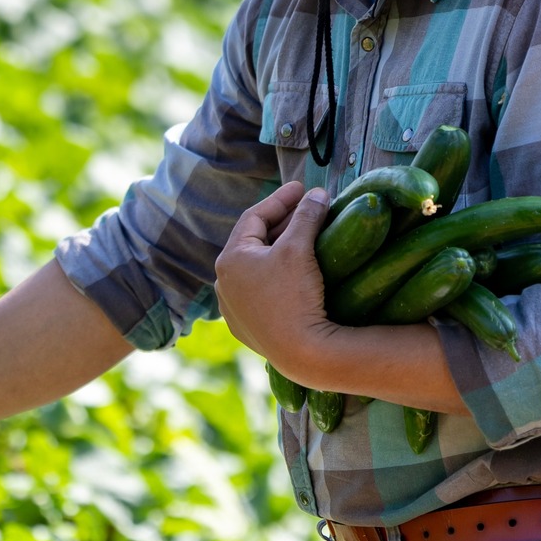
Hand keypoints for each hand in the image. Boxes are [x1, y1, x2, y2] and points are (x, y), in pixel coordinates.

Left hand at [213, 181, 333, 368]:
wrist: (301, 353)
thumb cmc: (294, 295)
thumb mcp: (299, 248)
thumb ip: (306, 216)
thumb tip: (317, 193)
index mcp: (229, 259)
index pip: (254, 217)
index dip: (280, 200)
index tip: (301, 188)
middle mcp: (223, 282)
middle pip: (254, 243)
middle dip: (282, 225)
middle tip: (307, 210)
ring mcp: (233, 308)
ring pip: (256, 270)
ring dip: (278, 253)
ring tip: (303, 240)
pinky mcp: (247, 329)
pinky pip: (261, 294)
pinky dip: (277, 279)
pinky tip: (294, 276)